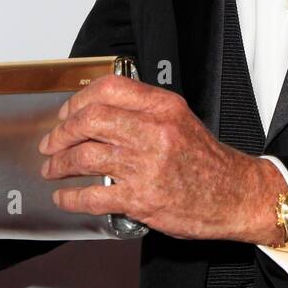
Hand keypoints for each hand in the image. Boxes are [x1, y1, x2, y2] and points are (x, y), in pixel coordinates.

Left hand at [37, 73, 284, 245]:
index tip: (68, 113)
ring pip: (85, 156)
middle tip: (52, 142)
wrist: (235, 195)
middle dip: (61, 132)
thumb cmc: (208, 162)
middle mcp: (154, 132)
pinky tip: (65, 196)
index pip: (110, 89)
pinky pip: (93, 196)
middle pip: (90, 120)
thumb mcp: (181, 121)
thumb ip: (145, 111)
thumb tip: (100, 112)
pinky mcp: (141, 198)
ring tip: (52, 169)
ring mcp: (146, 166)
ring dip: (60, 164)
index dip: (79, 100)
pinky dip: (71, 197)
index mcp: (163, 108)